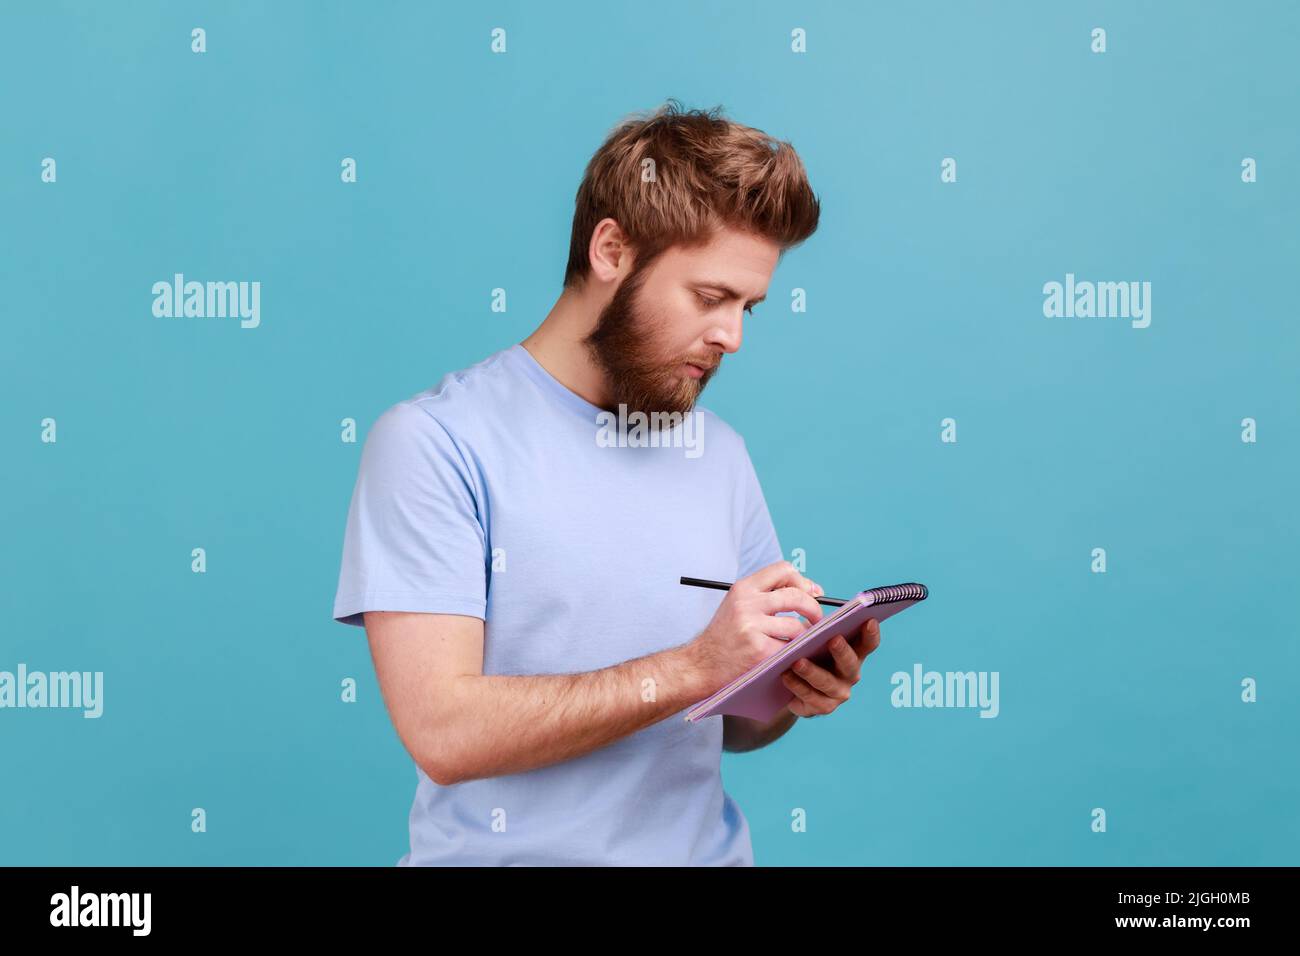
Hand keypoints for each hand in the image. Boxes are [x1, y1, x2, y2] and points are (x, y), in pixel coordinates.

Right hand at [688, 561, 824, 691]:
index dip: (802, 581)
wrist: (701, 665)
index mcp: (743, 588)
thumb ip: (767, 594)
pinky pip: (790, 648)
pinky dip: (794, 652)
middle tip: (816, 618)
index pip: (783, 570)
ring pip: (797, 625)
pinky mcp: (759, 650)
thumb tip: (811, 589)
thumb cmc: (725, 636)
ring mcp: (752, 627)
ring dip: (804, 635)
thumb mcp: (738, 605)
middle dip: (813, 607)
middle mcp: (747, 604)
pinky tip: (788, 655)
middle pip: (796, 595)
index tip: (811, 593)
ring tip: (799, 640)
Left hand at [780, 618, 880, 717]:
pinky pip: (810, 697)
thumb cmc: (808, 655)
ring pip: (827, 682)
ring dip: (812, 672)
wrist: (794, 687)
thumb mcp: (814, 639)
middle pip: (850, 663)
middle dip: (842, 651)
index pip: (867, 644)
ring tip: (797, 662)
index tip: (869, 620)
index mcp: (853, 654)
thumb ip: (818, 630)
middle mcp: (850, 675)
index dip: (871, 633)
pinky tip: (786, 676)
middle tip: (834, 639)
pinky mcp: (823, 707)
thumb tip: (811, 620)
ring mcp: (839, 693)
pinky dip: (797, 685)